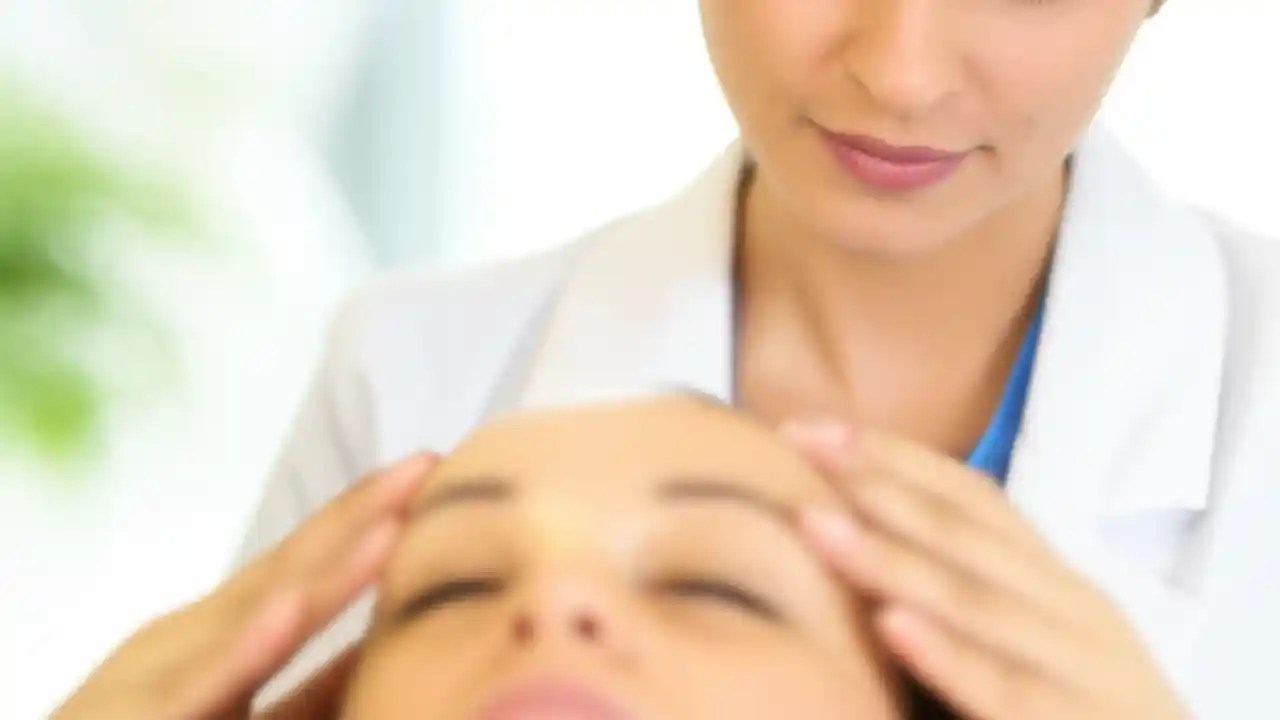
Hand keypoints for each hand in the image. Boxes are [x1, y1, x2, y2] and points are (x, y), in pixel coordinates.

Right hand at [53, 453, 435, 719]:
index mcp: (225, 636)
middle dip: (359, 519)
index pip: (304, 562)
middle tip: (427, 466)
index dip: (365, 516)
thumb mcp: (249, 710)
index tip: (432, 472)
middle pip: (290, 572)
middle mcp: (194, 642)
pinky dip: (241, 650)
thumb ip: (323, 688)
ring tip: (391, 521)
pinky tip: (284, 612)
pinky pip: (198, 689)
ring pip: (253, 621)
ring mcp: (166, 676)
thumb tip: (397, 648)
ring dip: (323, 572)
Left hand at [781, 422, 1187, 719]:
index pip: (970, 498)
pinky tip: (891, 626)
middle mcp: (1072, 611)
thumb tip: (853, 544)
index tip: (806, 429)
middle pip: (968, 531)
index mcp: (1053, 584)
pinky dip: (949, 656)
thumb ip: (960, 599)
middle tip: (797, 446)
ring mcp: (1088, 669)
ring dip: (892, 558)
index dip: (892, 457)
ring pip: (979, 601)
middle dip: (878, 483)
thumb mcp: (1021, 645)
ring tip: (814, 523)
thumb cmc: (1069, 716)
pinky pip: (1011, 691)